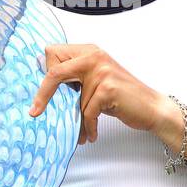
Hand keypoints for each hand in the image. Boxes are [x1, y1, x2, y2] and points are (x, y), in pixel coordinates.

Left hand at [29, 44, 167, 145]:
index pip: (53, 53)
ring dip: (77, 120)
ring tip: (83, 132)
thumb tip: (42, 87)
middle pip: (54, 71)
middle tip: (35, 113)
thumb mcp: (96, 81)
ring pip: (72, 100)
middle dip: (43, 94)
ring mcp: (102, 71)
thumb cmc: (121, 97)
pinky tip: (92, 135)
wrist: (152, 108)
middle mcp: (94, 56)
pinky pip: (87, 112)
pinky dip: (88, 127)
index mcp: (89, 51)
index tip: (41, 96)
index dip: (46, 75)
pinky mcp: (108, 88)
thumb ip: (75, 78)